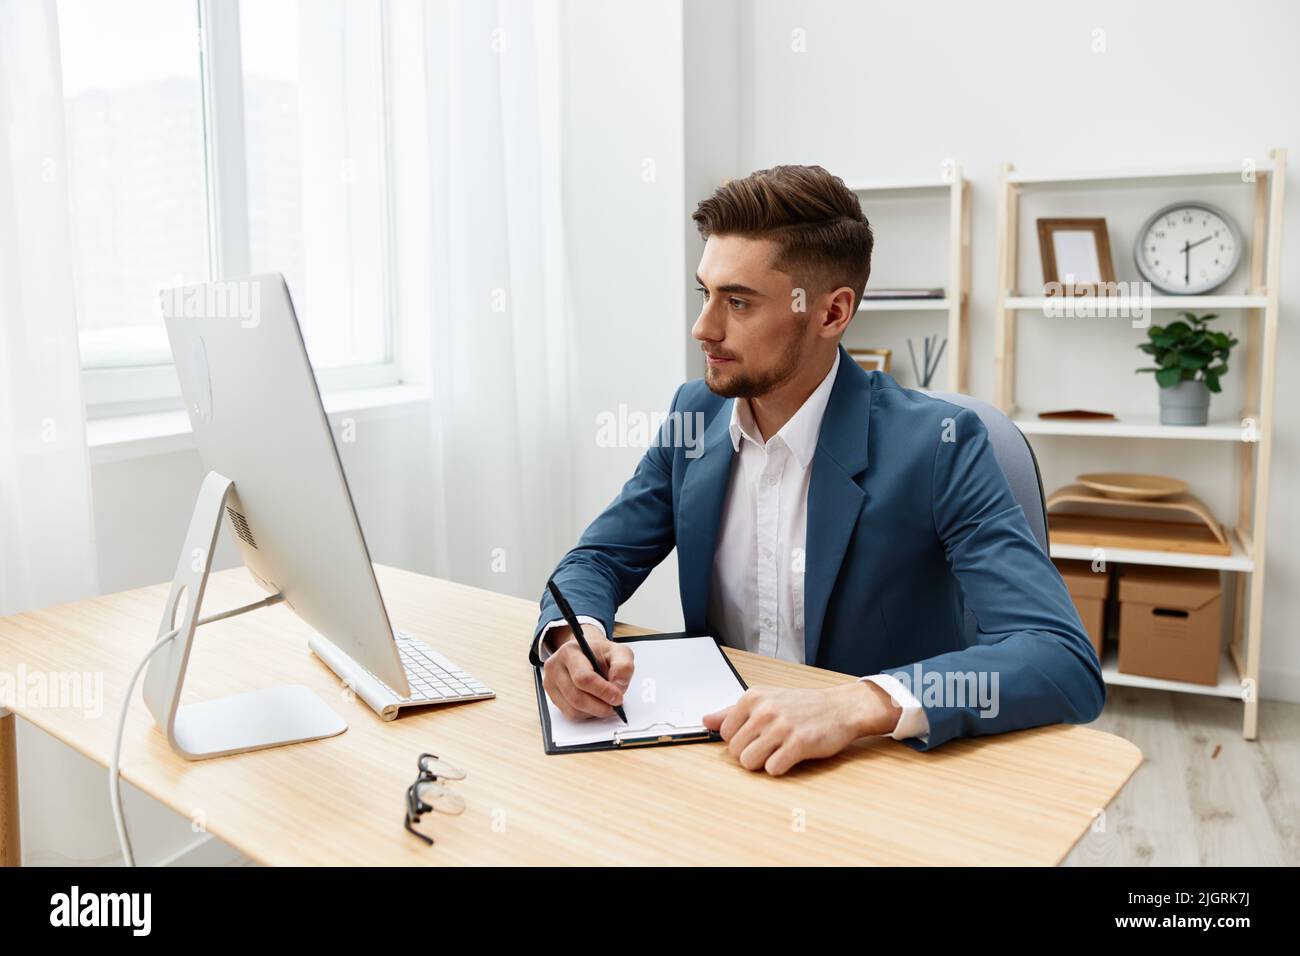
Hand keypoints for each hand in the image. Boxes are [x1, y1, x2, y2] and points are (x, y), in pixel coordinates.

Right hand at [541, 624, 634, 720]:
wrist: (587, 655)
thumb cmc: (601, 655)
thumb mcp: (619, 653)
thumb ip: (623, 667)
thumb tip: (618, 689)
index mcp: (570, 652)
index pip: (583, 677)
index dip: (602, 691)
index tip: (618, 698)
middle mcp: (555, 667)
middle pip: (577, 697)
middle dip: (600, 706)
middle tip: (616, 707)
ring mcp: (551, 683)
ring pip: (573, 710)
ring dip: (595, 712)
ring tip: (606, 704)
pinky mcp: (552, 697)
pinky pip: (570, 714)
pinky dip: (587, 714)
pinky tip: (595, 704)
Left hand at [702, 682, 900, 775]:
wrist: (840, 708)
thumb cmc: (802, 706)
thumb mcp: (765, 700)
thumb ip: (732, 711)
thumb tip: (706, 721)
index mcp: (753, 697)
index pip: (725, 733)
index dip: (740, 740)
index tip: (758, 735)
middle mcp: (765, 710)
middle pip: (735, 751)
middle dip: (751, 753)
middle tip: (771, 744)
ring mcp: (781, 726)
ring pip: (749, 762)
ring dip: (763, 763)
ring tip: (779, 751)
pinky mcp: (798, 743)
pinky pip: (772, 769)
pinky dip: (780, 767)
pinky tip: (791, 756)